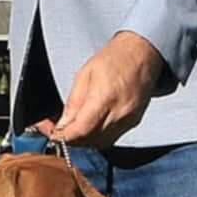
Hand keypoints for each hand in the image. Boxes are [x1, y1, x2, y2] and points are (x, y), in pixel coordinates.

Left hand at [34, 32, 165, 149]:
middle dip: (71, 139)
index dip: (64, 136)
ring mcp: (128, 120)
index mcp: (105, 98)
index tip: (54, 133)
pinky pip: (111, 138)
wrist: (142, 54)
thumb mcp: (85, 74)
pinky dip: (98, 136)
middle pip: (89, 140)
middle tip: (59, 129)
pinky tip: (91, 125)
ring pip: (100, 143)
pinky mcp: (133, 122)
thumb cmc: (115, 58)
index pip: (81, 130)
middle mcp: (119, 113)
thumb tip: (63, 124)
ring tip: (74, 126)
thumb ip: (73, 102)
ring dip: (84, 139)